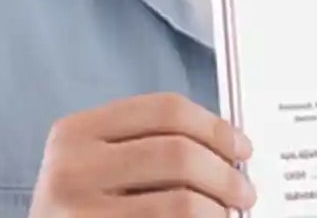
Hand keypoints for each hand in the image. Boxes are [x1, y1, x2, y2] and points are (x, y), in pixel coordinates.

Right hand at [28, 93, 255, 216]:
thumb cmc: (84, 210)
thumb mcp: (99, 168)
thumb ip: (149, 148)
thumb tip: (228, 149)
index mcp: (76, 131)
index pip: (166, 109)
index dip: (216, 127)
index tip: (242, 147)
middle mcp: (70, 167)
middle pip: (178, 152)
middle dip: (225, 174)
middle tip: (246, 191)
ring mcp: (77, 211)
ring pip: (181, 201)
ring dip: (218, 209)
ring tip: (228, 215)